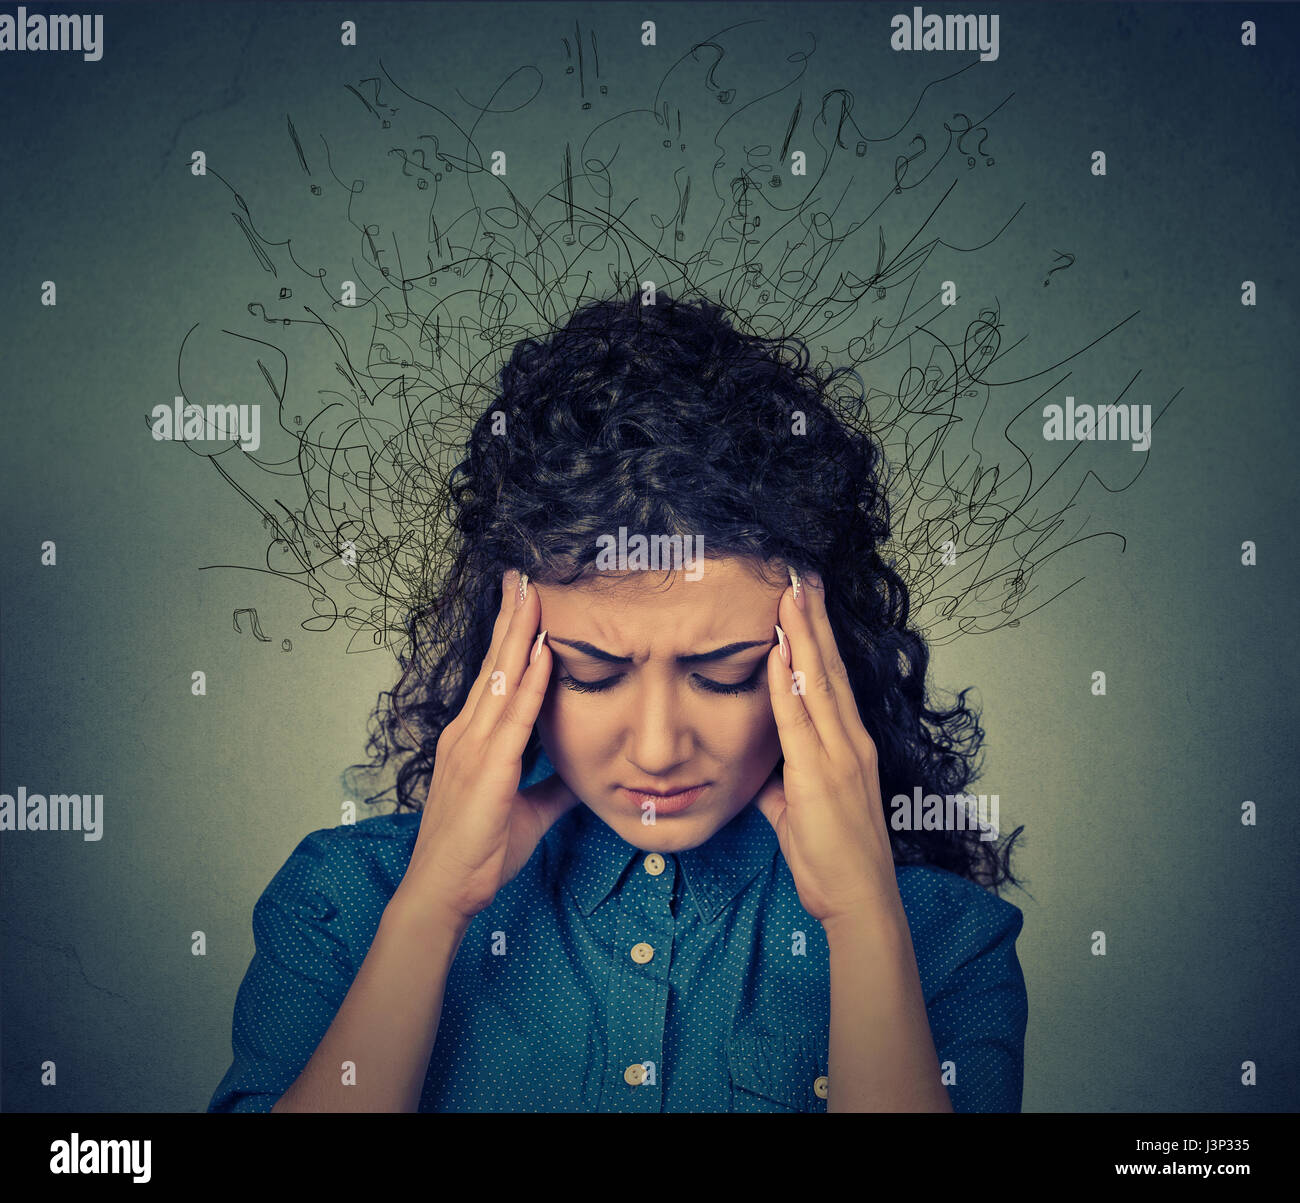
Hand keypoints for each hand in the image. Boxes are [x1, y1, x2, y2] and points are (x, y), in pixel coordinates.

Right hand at [395, 570, 578, 924]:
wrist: (443, 891)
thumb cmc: (478, 853)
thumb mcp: (526, 810)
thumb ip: (551, 786)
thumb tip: (580, 774)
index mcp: (474, 740)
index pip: (495, 676)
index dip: (512, 637)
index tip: (526, 602)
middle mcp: (468, 734)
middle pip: (494, 663)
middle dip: (512, 618)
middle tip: (524, 575)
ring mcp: (474, 749)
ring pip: (501, 678)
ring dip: (520, 634)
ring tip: (534, 594)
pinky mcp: (487, 770)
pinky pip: (513, 718)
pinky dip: (528, 683)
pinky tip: (542, 654)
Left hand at [754, 572, 904, 929]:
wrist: (860, 900)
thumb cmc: (834, 860)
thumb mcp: (801, 812)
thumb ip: (784, 783)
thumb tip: (763, 772)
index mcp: (848, 746)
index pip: (830, 679)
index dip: (816, 637)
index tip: (803, 600)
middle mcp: (849, 741)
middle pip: (827, 667)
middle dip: (811, 619)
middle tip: (798, 575)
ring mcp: (838, 755)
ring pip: (816, 682)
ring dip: (799, 635)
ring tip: (788, 593)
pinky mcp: (819, 775)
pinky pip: (798, 719)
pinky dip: (786, 681)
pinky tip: (776, 650)